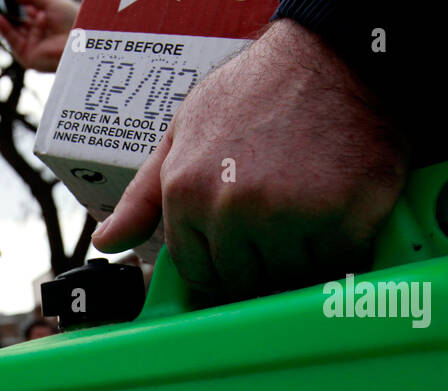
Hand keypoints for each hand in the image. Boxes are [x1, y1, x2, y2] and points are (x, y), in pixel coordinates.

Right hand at [0, 0, 78, 72]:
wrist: (79, 43)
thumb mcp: (47, 2)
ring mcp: (30, 44)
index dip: (9, 0)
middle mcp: (36, 31)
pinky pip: (12, 39)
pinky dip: (3, 28)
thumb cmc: (71, 21)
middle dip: (0, 8)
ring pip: (9, 28)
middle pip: (13, 18)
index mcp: (43, 18)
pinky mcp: (26, 56)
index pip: (21, 7)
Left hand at [91, 18, 407, 298]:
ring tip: (306, 207)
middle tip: (280, 216)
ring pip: (287, 277)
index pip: (198, 272)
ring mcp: (285, 215)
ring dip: (300, 255)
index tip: (241, 242)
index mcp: (186, 193)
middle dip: (260, 259)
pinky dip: (341, 245)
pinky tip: (336, 207)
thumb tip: (106, 242)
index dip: (221, 261)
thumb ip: (143, 196)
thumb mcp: (183, 135)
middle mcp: (230, 209)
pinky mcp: (339, 216)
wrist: (333, 54)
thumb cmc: (255, 93)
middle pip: (242, 280)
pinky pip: (335, 261)